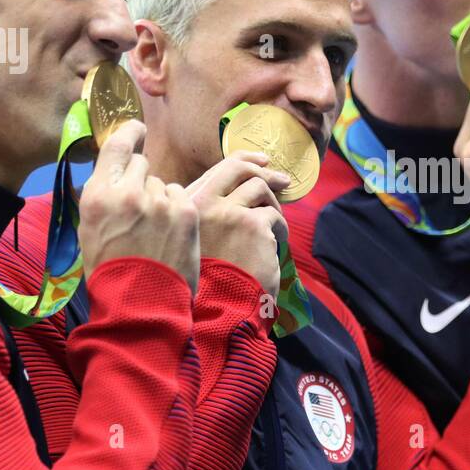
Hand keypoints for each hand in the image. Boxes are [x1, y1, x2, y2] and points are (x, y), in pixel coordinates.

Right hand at [77, 120, 200, 294]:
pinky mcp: (186, 211)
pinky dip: (178, 211)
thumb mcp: (91, 229)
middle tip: (142, 210)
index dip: (129, 132)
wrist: (139, 303)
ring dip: (161, 199)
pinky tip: (171, 234)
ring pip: (163, 183)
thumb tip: (113, 177)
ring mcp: (159, 201)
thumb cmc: (110, 271)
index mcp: (98, 195)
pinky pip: (181, 197)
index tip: (137, 129)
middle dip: (141, 181)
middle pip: (141, 165)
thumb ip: (103, 197)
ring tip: (155, 231)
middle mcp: (128, 192)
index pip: (115, 146)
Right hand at [186, 151, 290, 300]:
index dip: (244, 162)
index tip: (261, 163)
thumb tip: (245, 189)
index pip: (218, 169)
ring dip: (273, 204)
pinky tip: (277, 244)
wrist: (218, 308)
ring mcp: (228, 212)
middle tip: (283, 179)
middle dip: (264, 171)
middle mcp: (203, 204)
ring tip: (275, 226)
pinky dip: (280, 229)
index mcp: (187, 206)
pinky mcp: (252, 224)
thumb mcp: (196, 242)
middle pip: (238, 169)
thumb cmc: (208, 281)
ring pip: (259, 189)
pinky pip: (274, 215)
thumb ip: (210, 214)